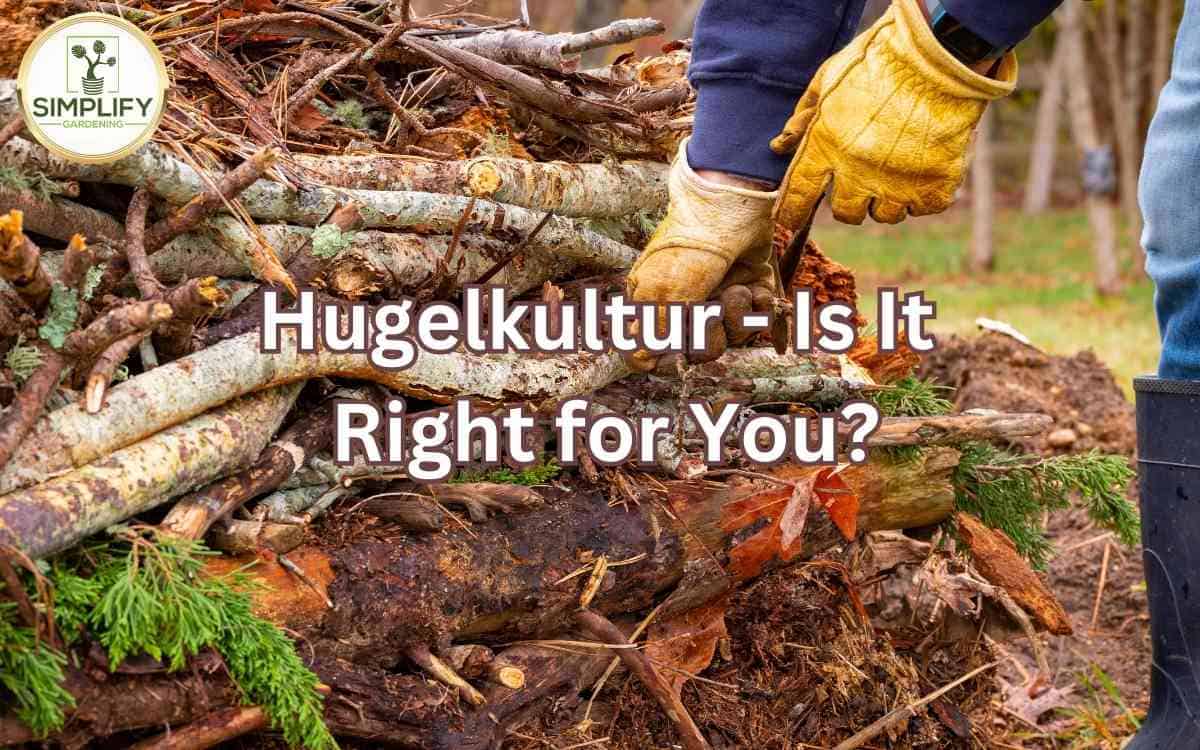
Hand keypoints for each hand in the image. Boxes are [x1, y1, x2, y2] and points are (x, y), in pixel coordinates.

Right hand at [625, 140, 779, 371]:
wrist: (731, 208)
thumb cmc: (690, 246)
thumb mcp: (667, 290)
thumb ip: (658, 330)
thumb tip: (641, 362)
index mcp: (655, 306)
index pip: (654, 352)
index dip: (668, 360)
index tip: (679, 355)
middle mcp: (686, 307)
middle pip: (699, 353)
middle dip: (712, 334)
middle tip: (715, 307)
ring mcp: (718, 300)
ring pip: (732, 339)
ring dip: (738, 317)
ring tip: (738, 288)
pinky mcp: (748, 292)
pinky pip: (757, 321)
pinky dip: (760, 307)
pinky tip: (755, 287)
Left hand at [770, 0, 1015, 229]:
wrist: (940, 54)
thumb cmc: (879, 61)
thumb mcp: (830, 78)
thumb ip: (804, 115)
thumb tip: (780, 145)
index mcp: (826, 146)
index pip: (798, 194)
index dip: (791, 211)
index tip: (788, 220)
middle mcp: (858, 172)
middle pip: (845, 213)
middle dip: (848, 202)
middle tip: (859, 180)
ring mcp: (898, 182)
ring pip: (885, 214)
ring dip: (886, 199)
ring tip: (893, 171)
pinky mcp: (935, 183)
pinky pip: (923, 207)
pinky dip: (921, 196)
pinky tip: (920, 172)